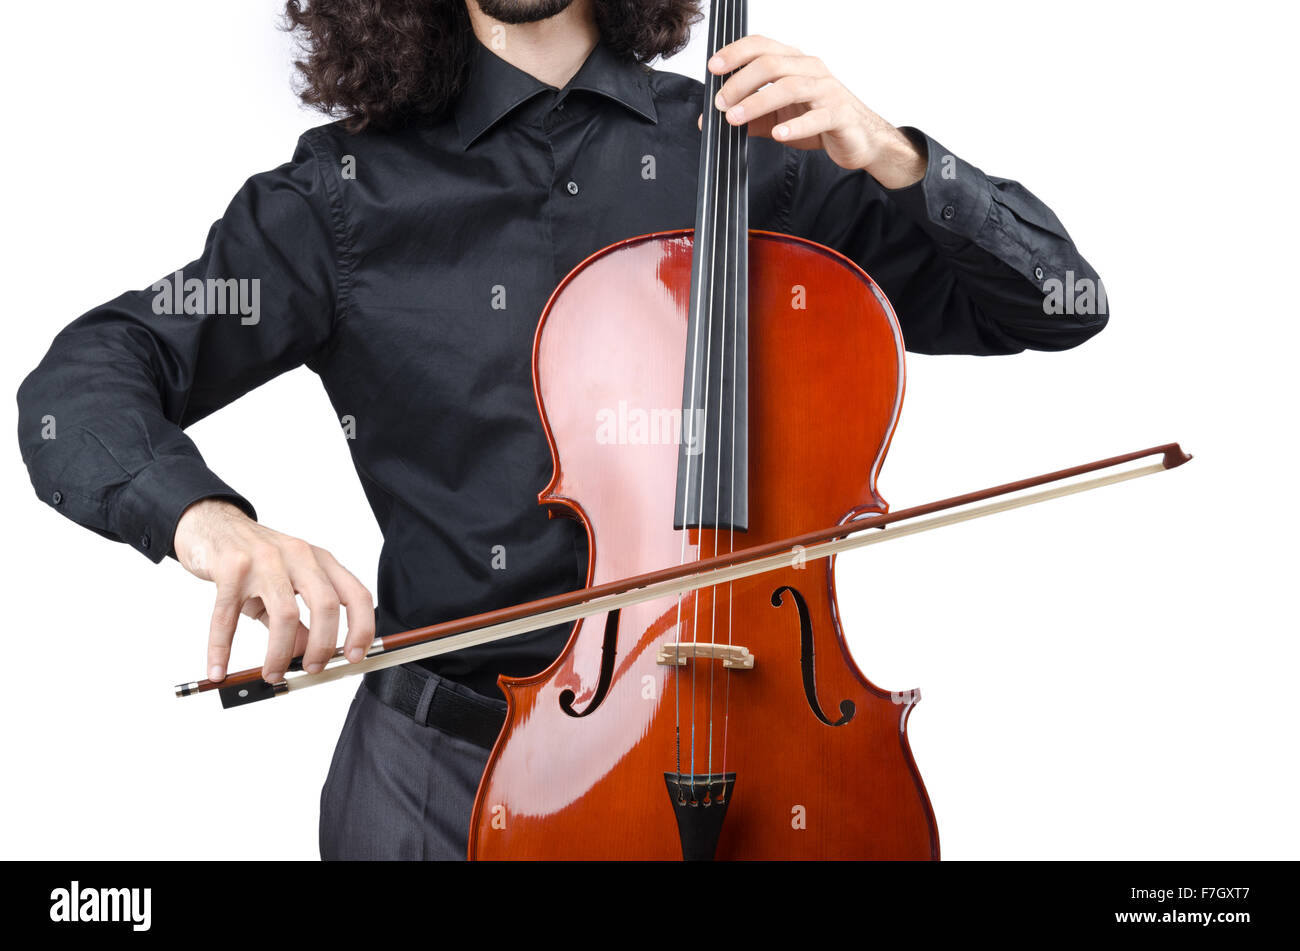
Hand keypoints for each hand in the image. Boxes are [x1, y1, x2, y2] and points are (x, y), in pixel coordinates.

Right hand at [173, 499, 374, 683]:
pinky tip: (218, 669)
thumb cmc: (255, 559)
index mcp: (320, 560)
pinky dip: (221, 649)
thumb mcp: (285, 587)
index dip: (362, 628)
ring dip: (280, 654)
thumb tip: (305, 655)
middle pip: (326, 605)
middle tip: (312, 669)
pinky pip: (227, 616)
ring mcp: (264, 560)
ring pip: (285, 614)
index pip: (356, 594)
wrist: (213, 525)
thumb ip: (299, 622)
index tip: (355, 656)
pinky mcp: (230, 568)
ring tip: (273, 674)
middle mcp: (298, 556)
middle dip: (323, 646)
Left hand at [706, 35, 925, 189]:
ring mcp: (827, 90)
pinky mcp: (839, 114)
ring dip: (757, 102)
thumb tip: (709, 121)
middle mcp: (810, 69)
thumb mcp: (776, 118)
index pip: (762, 46)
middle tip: (721, 104)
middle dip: (740, 83)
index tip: (713, 67)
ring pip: (790, 87)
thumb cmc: (818, 121)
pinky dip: (795, 125)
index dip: (736, 52)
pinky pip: (817, 116)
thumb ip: (747, 117)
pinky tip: (778, 133)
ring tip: (736, 119)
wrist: (859, 138)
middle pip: (771, 64)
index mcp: (794, 63)